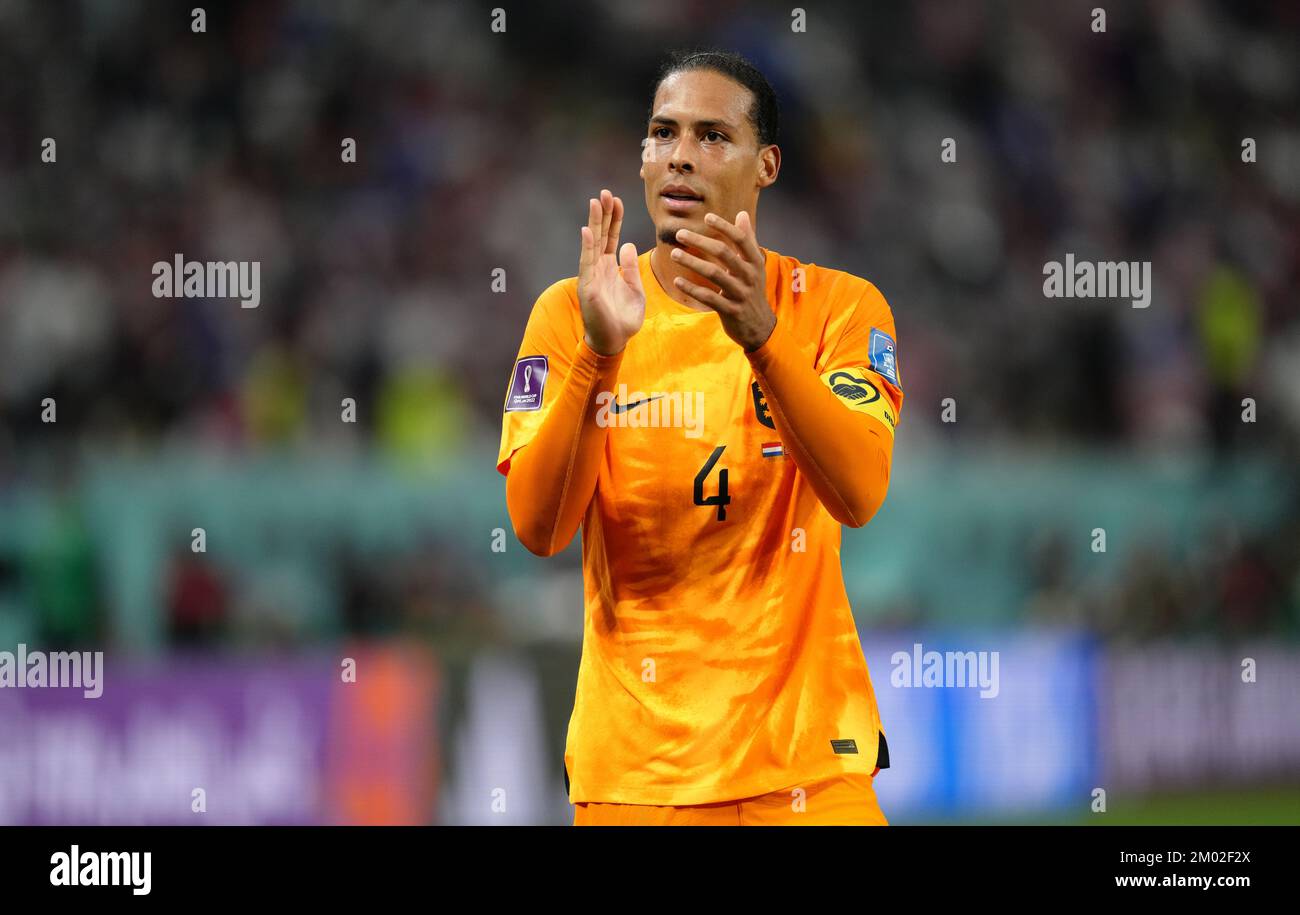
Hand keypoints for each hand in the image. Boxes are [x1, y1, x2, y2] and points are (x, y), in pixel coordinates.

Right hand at [578, 189, 644, 355]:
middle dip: (604, 214)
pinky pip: (587, 263)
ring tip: (596, 202)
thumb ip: (631, 268)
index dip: (615, 219)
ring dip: (595, 223)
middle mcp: (598, 268)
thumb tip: (629, 245)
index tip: (618, 200)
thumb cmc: (623, 319)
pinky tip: (588, 230)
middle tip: (606, 192)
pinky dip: (587, 247)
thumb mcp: (635, 289)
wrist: (614, 341)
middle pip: (601, 235)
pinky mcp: (588, 287)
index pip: (612, 238)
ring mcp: (591, 276)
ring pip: (593, 244)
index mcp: (610, 268)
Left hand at [670, 210, 775, 351]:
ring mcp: (740, 294)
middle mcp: (749, 276)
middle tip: (680, 233)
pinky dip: (692, 289)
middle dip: (700, 241)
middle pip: (723, 253)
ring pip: (714, 273)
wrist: (760, 327)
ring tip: (674, 254)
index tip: (707, 217)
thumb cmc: (753, 291)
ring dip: (692, 262)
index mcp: (755, 262)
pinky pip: (708, 297)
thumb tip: (742, 214)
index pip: (740, 239)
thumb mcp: (754, 266)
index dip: (724, 226)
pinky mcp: (730, 310)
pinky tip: (677, 281)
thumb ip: (747, 240)